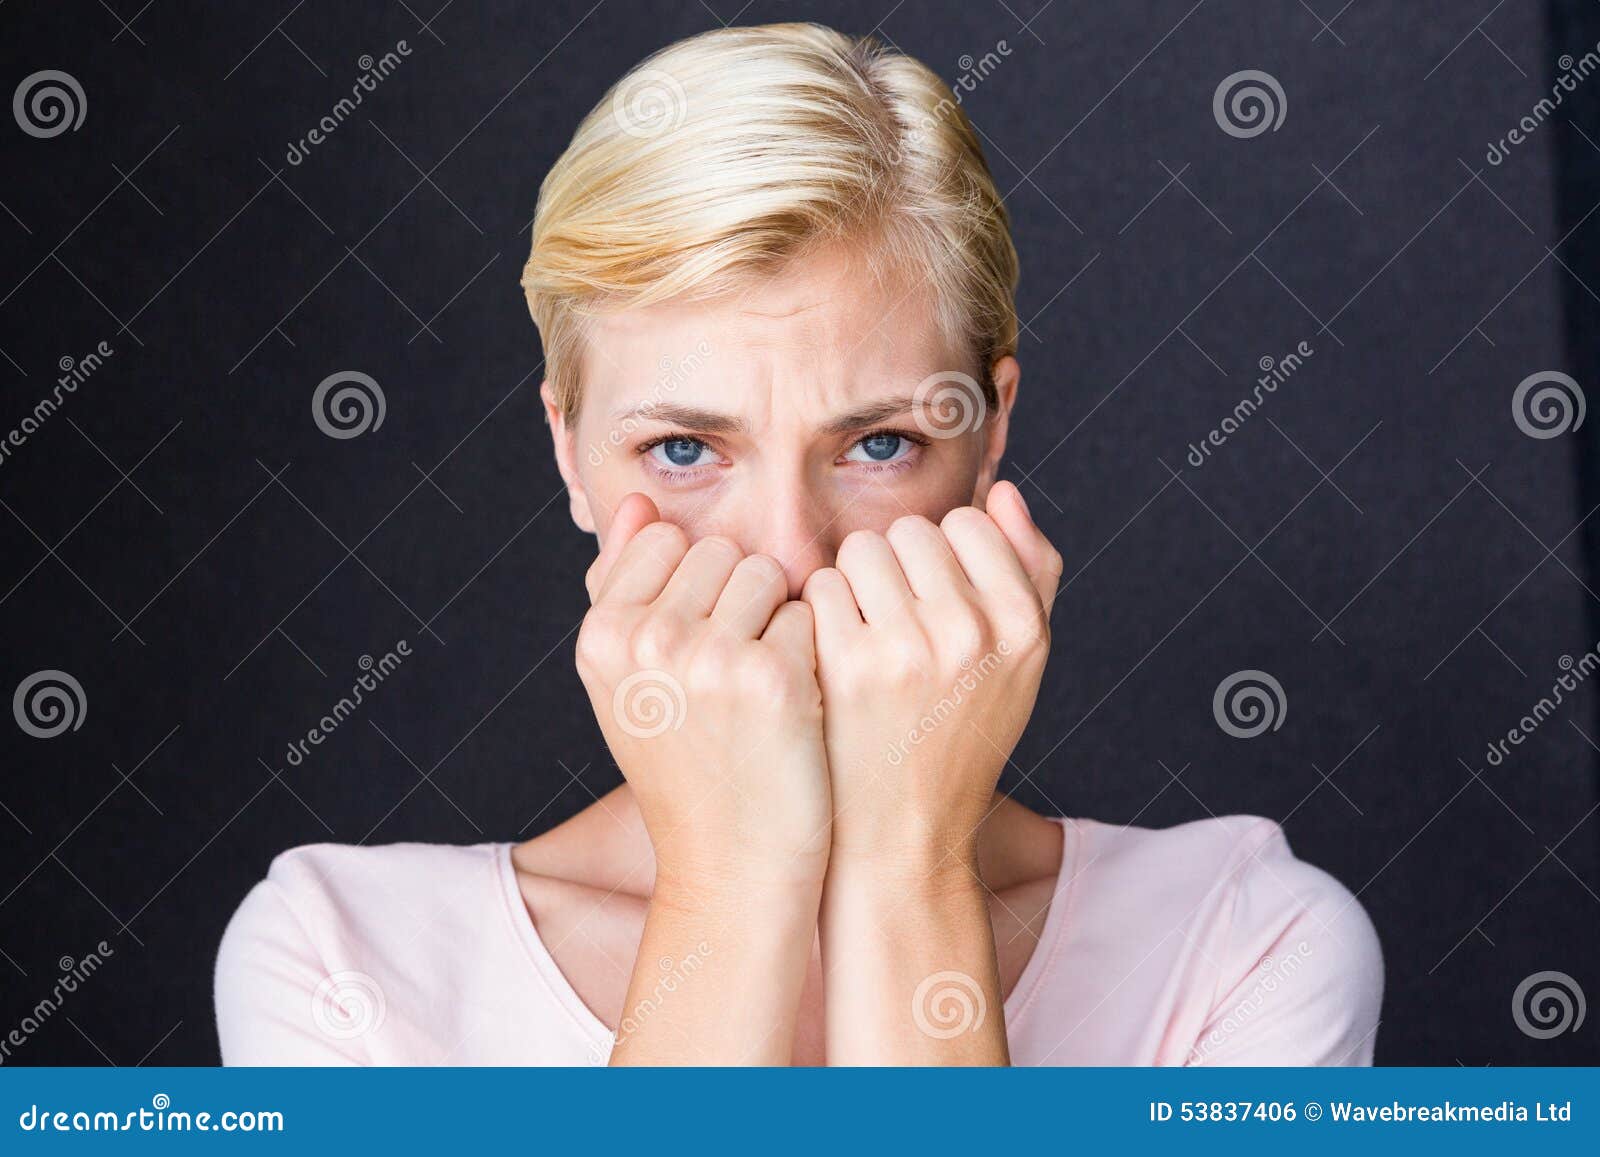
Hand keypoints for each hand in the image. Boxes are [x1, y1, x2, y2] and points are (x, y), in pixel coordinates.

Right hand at [577, 493, 831, 890]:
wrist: (732, 863)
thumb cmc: (686, 762)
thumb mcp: (627, 680)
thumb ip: (622, 585)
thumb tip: (636, 500)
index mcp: (601, 634)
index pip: (666, 539)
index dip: (695, 588)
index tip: (694, 650)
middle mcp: (646, 639)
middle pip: (722, 552)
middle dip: (739, 600)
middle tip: (731, 678)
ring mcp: (708, 657)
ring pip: (769, 574)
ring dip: (778, 620)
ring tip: (760, 688)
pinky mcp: (773, 678)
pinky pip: (809, 614)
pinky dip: (811, 653)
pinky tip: (794, 706)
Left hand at [800, 481, 1062, 872]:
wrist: (902, 838)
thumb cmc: (958, 739)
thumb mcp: (1018, 664)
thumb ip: (1027, 572)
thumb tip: (1000, 490)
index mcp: (1023, 625)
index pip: (967, 522)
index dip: (940, 559)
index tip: (931, 608)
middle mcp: (973, 631)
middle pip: (910, 531)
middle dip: (893, 569)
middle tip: (892, 630)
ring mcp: (909, 647)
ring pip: (861, 550)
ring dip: (852, 585)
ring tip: (862, 641)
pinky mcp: (847, 666)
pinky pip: (822, 587)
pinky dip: (817, 617)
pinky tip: (830, 661)